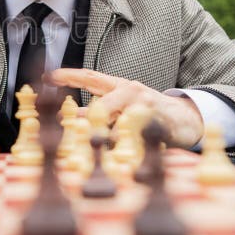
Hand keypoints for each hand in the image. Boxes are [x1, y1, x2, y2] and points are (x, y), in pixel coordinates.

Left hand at [47, 68, 204, 147]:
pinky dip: (126, 149)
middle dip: (87, 119)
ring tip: (97, 150)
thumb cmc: (148, 113)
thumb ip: (100, 110)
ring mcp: (146, 106)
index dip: (68, 76)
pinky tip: (120, 158)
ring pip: (119, 125)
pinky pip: (137, 138)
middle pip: (103, 105)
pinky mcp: (159, 123)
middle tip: (72, 130)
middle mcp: (131, 92)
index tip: (47, 76)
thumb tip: (74, 117)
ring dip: (106, 140)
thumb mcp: (123, 107)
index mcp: (120, 86)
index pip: (90, 77)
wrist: (187, 119)